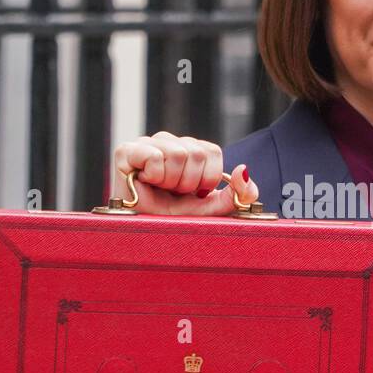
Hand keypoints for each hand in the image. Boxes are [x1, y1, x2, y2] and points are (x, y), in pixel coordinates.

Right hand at [110, 131, 258, 215]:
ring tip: (160, 189)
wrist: (139, 230)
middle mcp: (170, 142)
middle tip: (173, 193)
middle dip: (189, 183)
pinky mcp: (127, 150)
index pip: (212, 151)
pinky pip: (154, 156)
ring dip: (171, 182)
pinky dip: (154, 176)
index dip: (208, 177)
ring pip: (178, 153)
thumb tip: (244, 169)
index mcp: (190, 151)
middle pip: (197, 153)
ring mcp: (148, 143)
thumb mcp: (209, 210)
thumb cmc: (171, 219)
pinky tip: (145, 182)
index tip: (194, 193)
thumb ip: (235, 195)